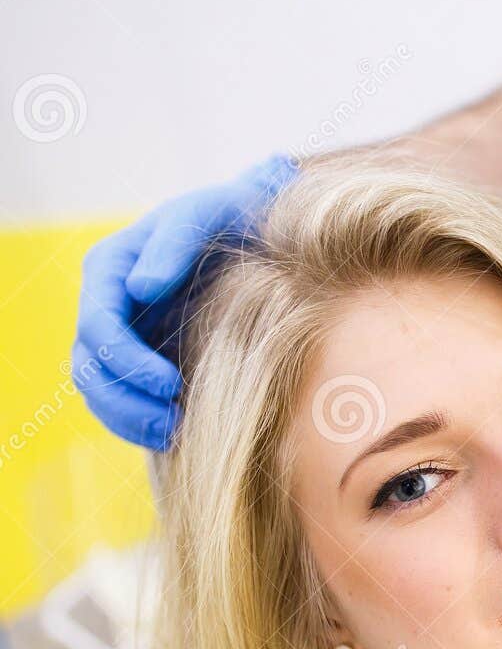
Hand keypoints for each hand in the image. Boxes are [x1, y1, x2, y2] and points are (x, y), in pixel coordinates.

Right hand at [73, 154, 298, 449]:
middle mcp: (111, 306)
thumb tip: (140, 289)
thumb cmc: (233, 215)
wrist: (263, 231)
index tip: (170, 383)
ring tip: (175, 433)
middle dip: (126, 401)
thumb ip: (174, 245)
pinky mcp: (150, 359)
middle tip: (173, 422)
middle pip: (90, 367)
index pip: (97, 327)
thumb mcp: (207, 214)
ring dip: (131, 419)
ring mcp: (128, 336)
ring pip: (102, 391)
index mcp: (110, 270)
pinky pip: (130, 400)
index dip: (126, 361)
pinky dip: (144, 422)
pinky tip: (179, 434)